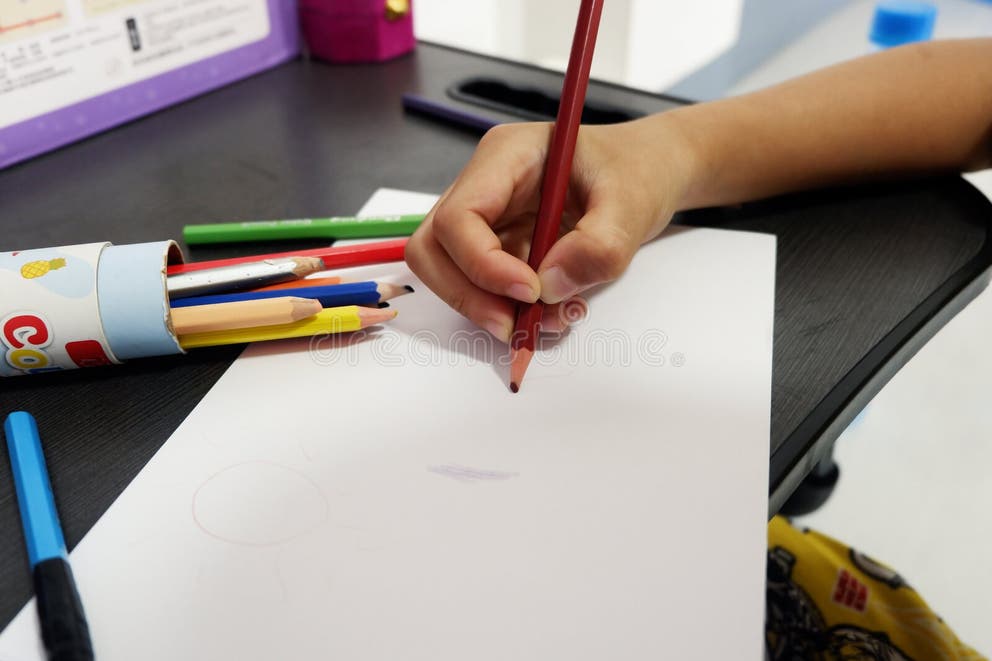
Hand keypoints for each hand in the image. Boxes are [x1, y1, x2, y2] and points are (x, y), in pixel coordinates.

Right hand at [405, 116, 692, 341]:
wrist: (651, 173)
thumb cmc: (638, 170)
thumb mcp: (632, 204)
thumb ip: (598, 246)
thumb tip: (550, 286)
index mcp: (506, 156)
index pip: (459, 217)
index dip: (482, 264)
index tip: (530, 291)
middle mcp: (485, 186)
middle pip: (433, 248)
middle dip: (467, 294)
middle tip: (514, 325)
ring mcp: (488, 218)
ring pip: (450, 273)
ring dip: (488, 308)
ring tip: (548, 320)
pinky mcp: (501, 246)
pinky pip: (484, 288)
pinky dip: (510, 311)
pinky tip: (553, 313)